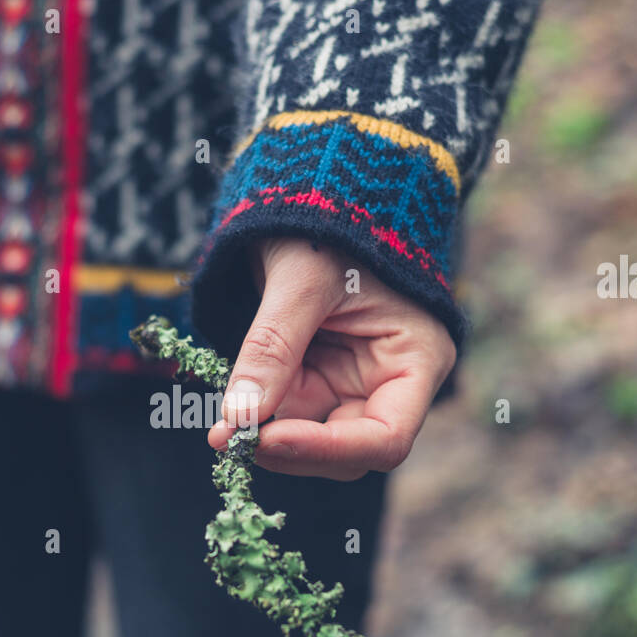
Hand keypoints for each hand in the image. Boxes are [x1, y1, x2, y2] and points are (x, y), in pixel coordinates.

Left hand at [206, 237, 456, 480]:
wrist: (319, 186)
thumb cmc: (332, 221)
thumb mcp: (301, 281)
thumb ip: (272, 349)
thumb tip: (238, 418)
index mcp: (417, 359)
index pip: (385, 438)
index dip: (328, 450)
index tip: (268, 437)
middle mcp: (391, 382)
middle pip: (346, 450)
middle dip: (288, 446)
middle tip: (225, 438)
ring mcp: (353, 382)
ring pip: (309, 436)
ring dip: (264, 433)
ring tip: (219, 422)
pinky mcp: (319, 377)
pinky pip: (287, 413)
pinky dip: (256, 413)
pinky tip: (227, 408)